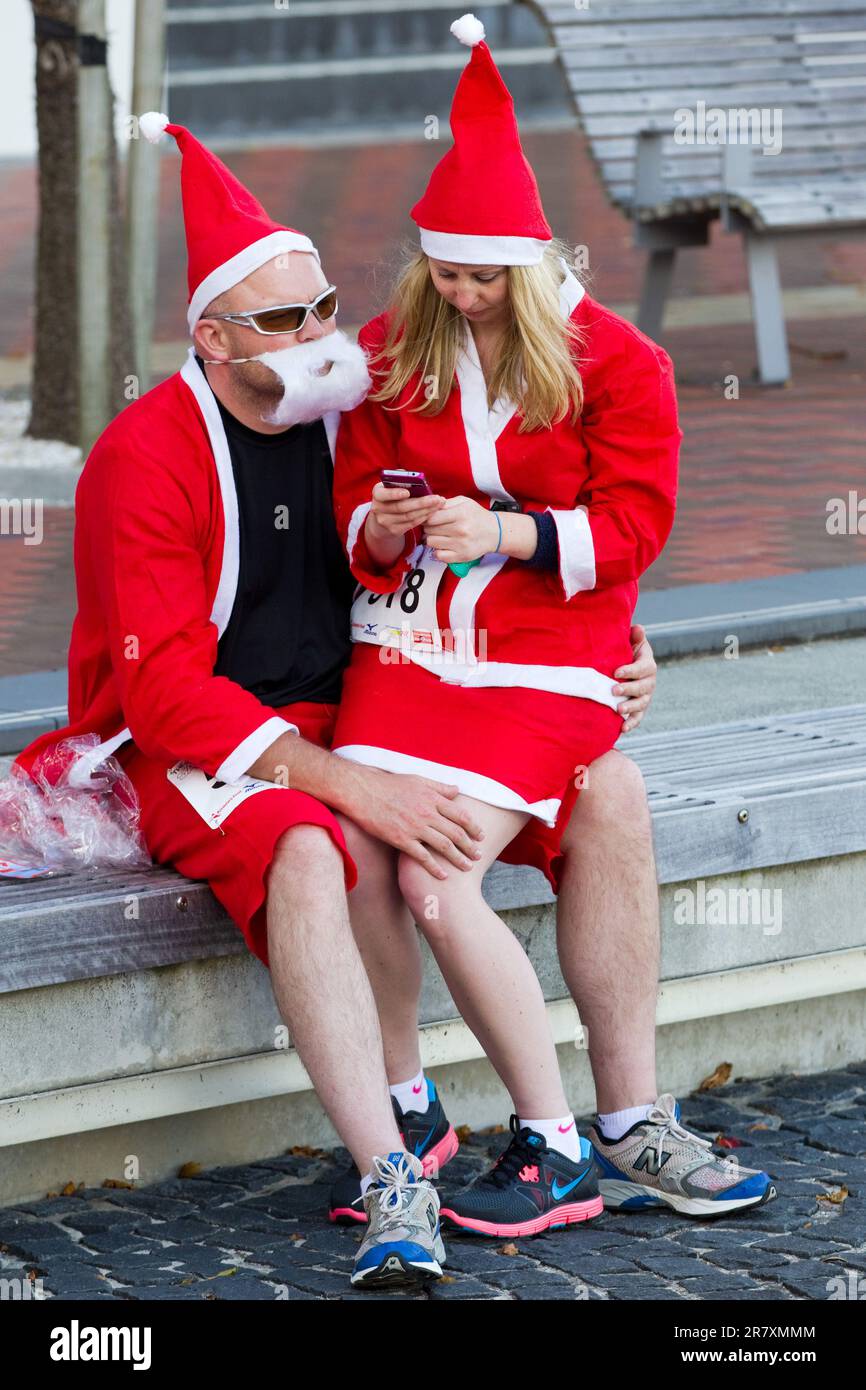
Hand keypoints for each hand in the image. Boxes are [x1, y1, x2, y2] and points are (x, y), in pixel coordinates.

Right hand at [345, 766, 484, 879]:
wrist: (363, 792)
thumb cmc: (389, 784)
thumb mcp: (418, 780)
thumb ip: (439, 787)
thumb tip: (457, 790)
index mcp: (433, 799)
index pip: (461, 815)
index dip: (474, 827)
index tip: (481, 836)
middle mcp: (428, 814)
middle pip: (456, 833)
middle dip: (470, 846)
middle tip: (479, 855)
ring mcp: (415, 828)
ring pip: (444, 847)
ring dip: (459, 859)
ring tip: (467, 867)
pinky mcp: (401, 840)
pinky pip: (423, 857)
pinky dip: (435, 868)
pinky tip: (443, 876)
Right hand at [367, 483, 444, 541]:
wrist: (382, 519)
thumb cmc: (391, 496)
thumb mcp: (391, 487)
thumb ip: (400, 479)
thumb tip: (411, 475)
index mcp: (377, 494)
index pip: (383, 494)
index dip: (395, 493)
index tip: (407, 492)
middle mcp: (378, 509)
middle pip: (401, 507)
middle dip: (421, 502)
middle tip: (436, 498)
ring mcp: (385, 522)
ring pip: (409, 516)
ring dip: (426, 510)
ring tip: (438, 504)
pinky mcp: (394, 531)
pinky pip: (411, 524)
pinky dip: (423, 518)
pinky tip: (432, 512)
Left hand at [424, 496, 499, 562]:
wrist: (495, 532)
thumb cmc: (477, 516)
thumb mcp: (464, 502)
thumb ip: (446, 503)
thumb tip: (430, 506)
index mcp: (461, 514)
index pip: (432, 517)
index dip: (427, 517)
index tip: (430, 518)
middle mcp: (461, 530)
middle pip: (429, 530)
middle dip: (429, 528)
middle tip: (435, 527)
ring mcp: (461, 545)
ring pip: (431, 542)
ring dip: (432, 539)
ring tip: (439, 535)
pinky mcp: (461, 556)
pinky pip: (438, 556)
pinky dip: (438, 551)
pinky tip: (444, 546)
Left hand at [612, 624, 656, 732]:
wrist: (626, 669)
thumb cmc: (626, 653)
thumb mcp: (632, 643)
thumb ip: (635, 637)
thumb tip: (638, 629)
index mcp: (647, 665)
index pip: (642, 668)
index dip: (631, 670)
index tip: (616, 672)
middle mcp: (649, 682)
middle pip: (643, 687)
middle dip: (629, 690)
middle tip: (614, 690)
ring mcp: (645, 696)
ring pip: (641, 704)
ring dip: (630, 707)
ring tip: (618, 710)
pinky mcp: (639, 709)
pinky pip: (637, 718)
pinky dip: (631, 724)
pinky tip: (622, 729)